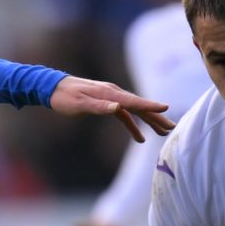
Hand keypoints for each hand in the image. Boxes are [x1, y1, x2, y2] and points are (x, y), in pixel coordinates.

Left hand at [49, 77, 174, 142]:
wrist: (53, 88)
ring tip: (163, 132)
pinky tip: (139, 138)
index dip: (150, 106)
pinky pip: (125, 115)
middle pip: (139, 107)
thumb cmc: (64, 97)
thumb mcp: (79, 105)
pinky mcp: (106, 104)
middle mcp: (113, 94)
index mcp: (109, 94)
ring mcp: (111, 98)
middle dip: (156, 117)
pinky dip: (133, 125)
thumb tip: (118, 108)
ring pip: (135, 111)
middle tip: (171, 127)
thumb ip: (99, 107)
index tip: (165, 108)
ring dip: (149, 122)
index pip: (133, 102)